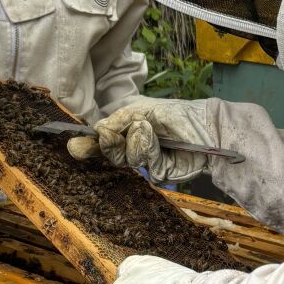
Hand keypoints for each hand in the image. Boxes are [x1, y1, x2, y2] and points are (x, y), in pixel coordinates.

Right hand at [67, 96, 216, 182]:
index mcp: (128, 129)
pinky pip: (143, 163)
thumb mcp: (143, 109)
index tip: (75, 144)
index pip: (102, 139)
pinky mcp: (158, 173)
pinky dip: (146, 148)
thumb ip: (119, 119)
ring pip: (125, 158)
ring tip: (146, 127)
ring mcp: (146, 161)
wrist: (209, 128)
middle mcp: (134, 146)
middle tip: (108, 134)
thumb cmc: (178, 114)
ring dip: (133, 141)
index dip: (89, 143)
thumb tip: (96, 130)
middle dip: (108, 144)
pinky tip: (154, 138)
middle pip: (109, 153)